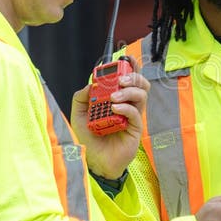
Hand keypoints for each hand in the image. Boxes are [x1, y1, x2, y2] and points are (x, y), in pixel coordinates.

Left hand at [71, 56, 150, 178]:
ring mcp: (132, 116)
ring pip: (142, 95)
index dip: (130, 66)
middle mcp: (127, 105)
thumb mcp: (78, 115)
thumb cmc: (88, 139)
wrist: (93, 161)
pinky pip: (136, 113)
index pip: (128, 78)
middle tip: (120, 80)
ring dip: (129, 91)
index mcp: (116, 98)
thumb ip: (81, 98)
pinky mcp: (135, 129)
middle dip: (133, 76)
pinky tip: (115, 109)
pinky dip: (126, 108)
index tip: (126, 59)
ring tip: (114, 97)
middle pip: (141, 83)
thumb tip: (90, 85)